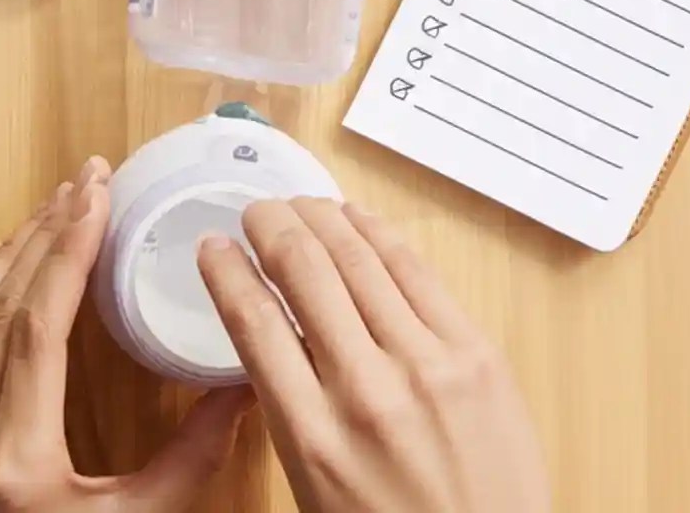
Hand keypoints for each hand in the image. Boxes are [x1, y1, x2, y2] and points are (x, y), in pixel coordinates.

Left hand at [0, 157, 255, 512]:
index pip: (37, 330)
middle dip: (44, 235)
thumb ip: (191, 462)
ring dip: (9, 256)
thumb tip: (243, 387)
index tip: (95, 195)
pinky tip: (6, 266)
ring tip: (53, 206)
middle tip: (85, 180)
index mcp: (16, 466)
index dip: (67, 252)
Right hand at [198, 199, 549, 512]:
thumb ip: (290, 408)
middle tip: (256, 212)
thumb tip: (274, 332)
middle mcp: (366, 392)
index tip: (212, 247)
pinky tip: (358, 220)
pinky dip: (380, 235)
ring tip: (299, 205)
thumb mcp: (313, 486)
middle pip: (303, 272)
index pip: (253, 322)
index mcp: (312, 436)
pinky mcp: (477, 354)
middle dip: (270, 226)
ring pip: (360, 259)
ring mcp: (428, 366)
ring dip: (321, 218)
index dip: (225, 271)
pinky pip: (418, 273)